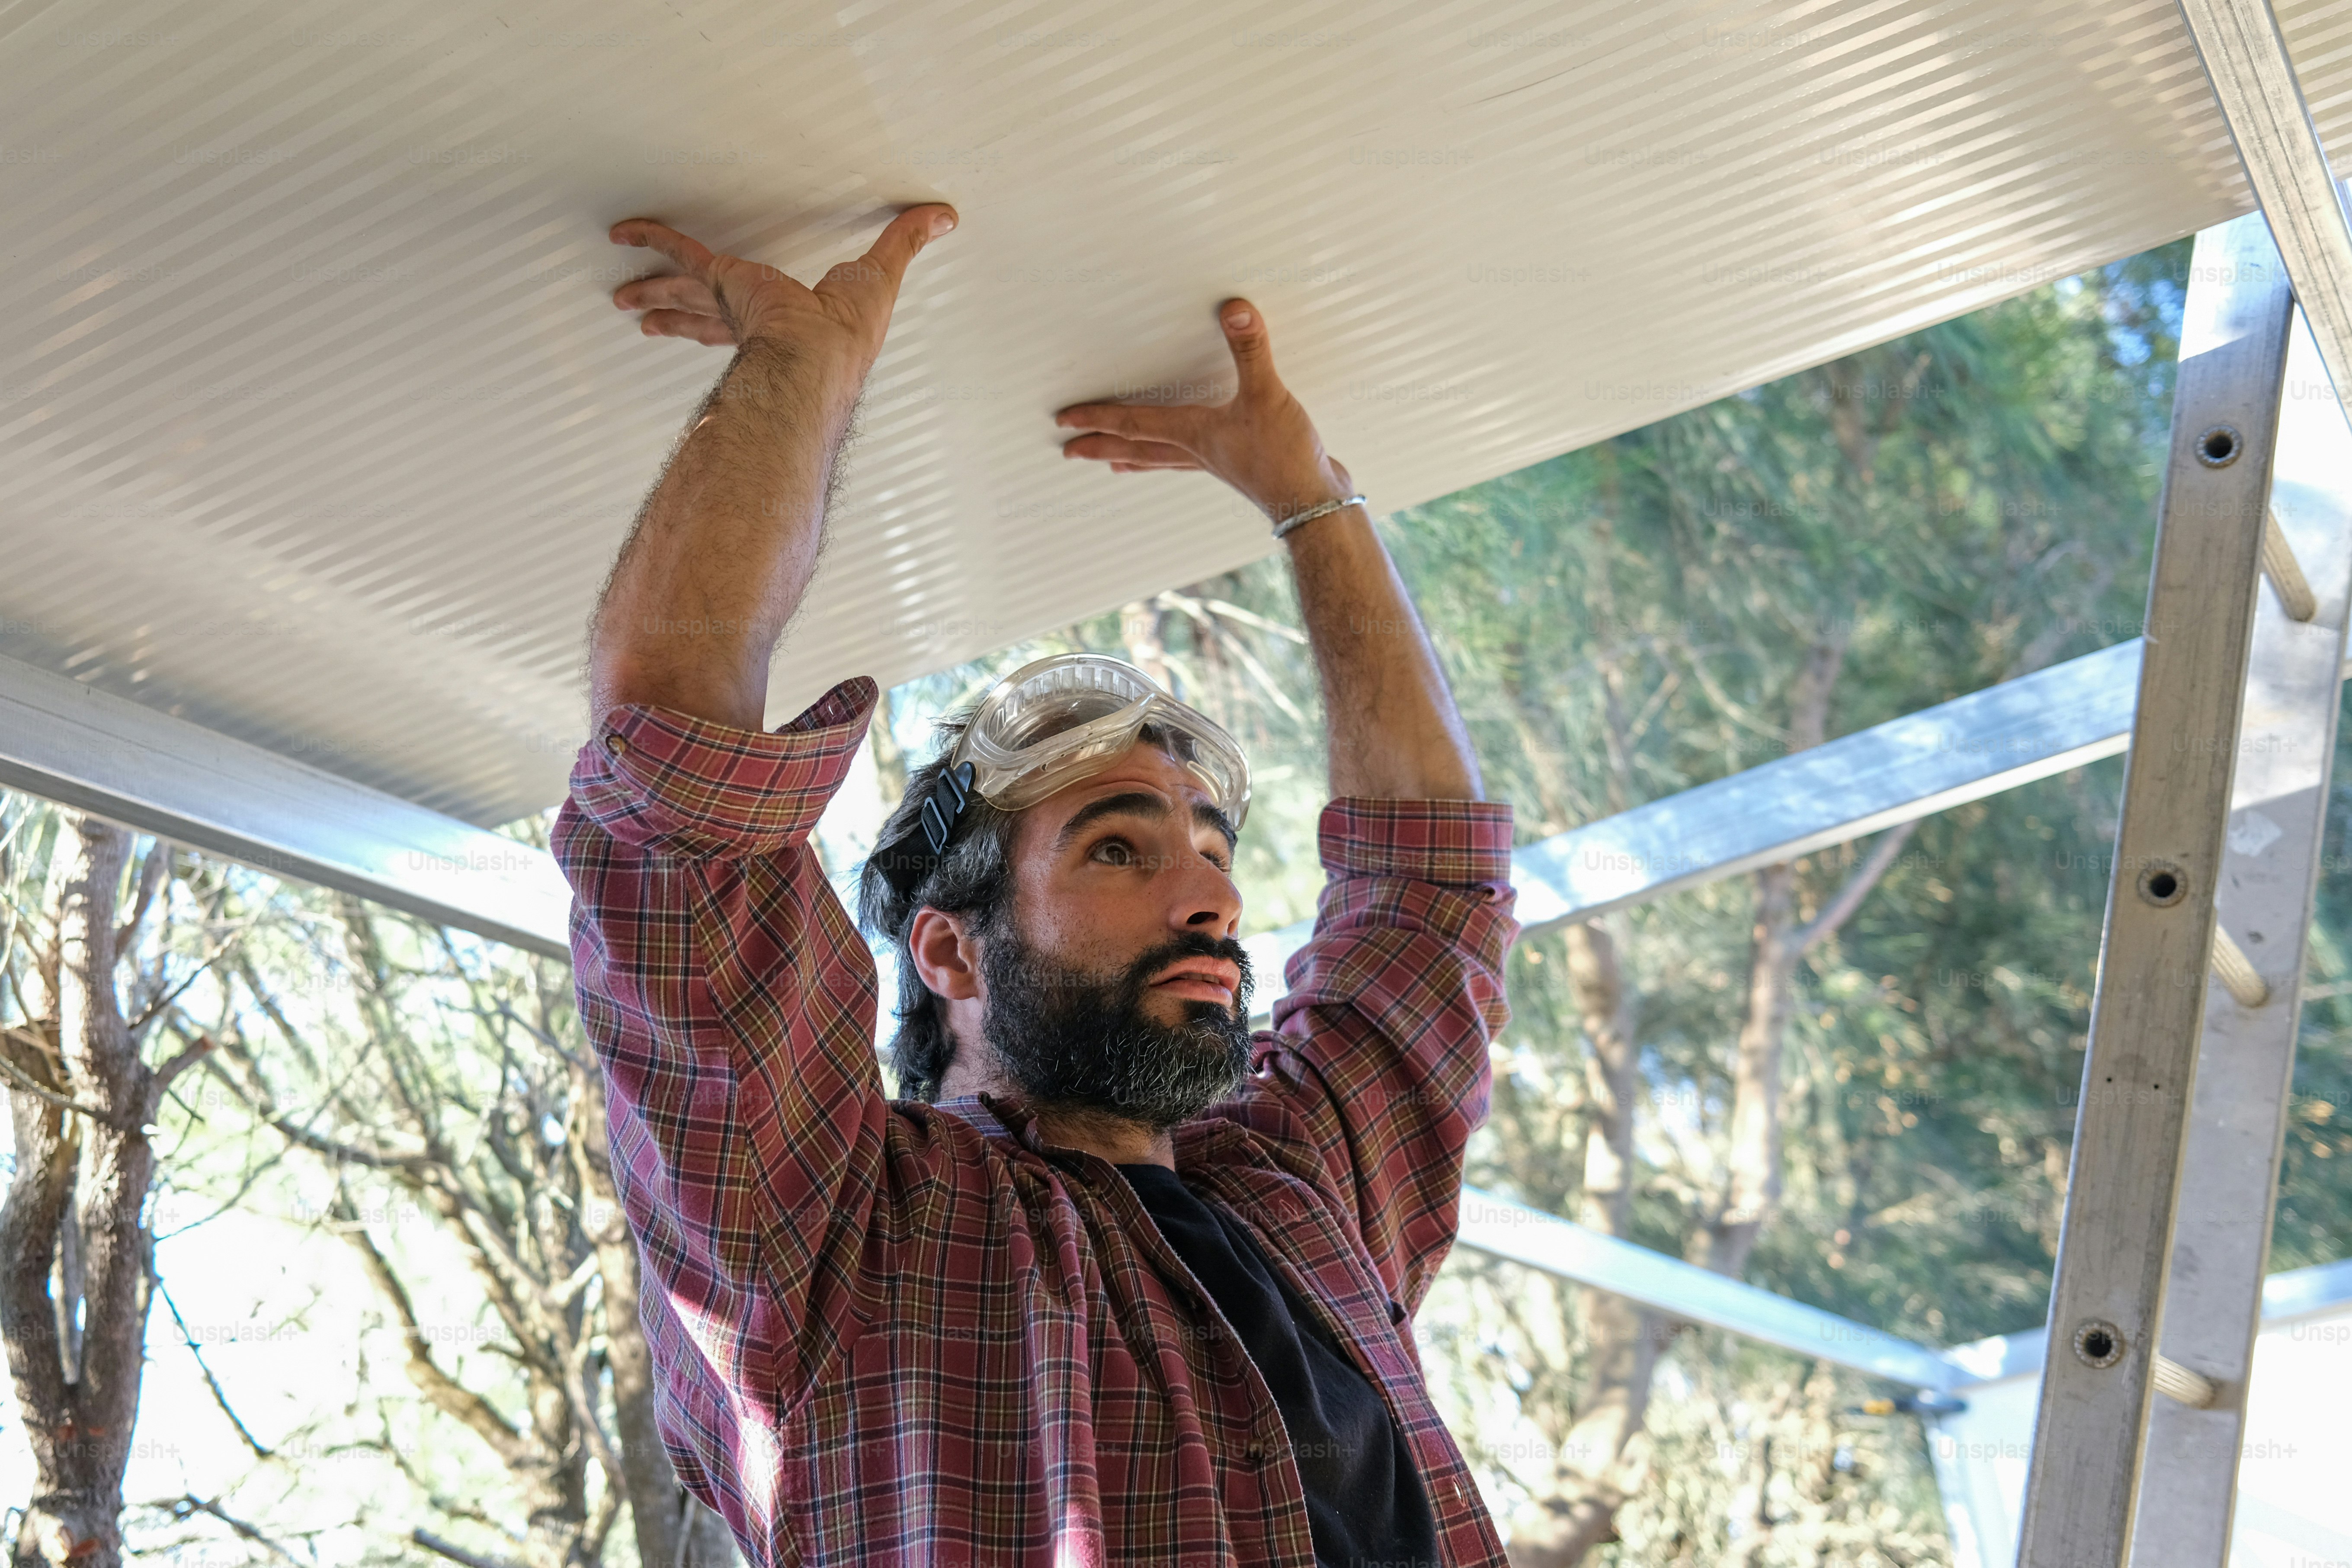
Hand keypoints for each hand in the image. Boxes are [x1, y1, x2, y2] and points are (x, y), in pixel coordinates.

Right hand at [609, 204, 957, 397]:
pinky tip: (627, 231)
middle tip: (643, 313)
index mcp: (782, 327)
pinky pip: (681, 252)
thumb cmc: (850, 333)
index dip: (732, 318)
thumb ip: (907, 241)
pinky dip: (654, 237)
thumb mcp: (884, 272)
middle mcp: (750, 322)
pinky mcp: (723, 283)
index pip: (751, 320)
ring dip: (652, 291)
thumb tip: (945, 217)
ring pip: (682, 290)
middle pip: (701, 312)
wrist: (820, 355)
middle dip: (670, 312)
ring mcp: (731, 304)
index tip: (716, 318)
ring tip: (623, 296)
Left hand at [1055, 301, 1353, 523]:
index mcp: (1194, 434)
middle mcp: (1198, 451)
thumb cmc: (1285, 458)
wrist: (1315, 504)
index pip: (1134, 424)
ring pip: (1163, 460)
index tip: (1066, 422)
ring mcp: (1219, 464)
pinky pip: (1195, 462)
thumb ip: (1249, 352)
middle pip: (1138, 448)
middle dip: (1102, 446)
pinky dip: (1179, 459)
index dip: (1099, 418)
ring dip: (1135, 459)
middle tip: (1071, 451)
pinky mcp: (1244, 469)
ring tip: (1115, 464)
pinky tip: (1191, 456)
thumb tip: (1235, 310)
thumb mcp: (1266, 396)